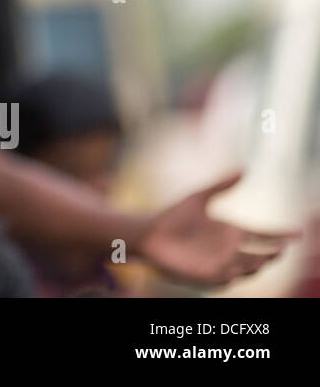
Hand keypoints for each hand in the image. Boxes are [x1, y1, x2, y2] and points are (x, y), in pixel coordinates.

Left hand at [137, 171, 298, 285]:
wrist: (149, 233)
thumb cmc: (174, 217)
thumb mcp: (199, 198)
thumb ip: (221, 185)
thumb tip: (244, 168)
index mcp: (231, 231)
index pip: (263, 234)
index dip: (281, 234)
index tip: (298, 233)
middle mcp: (230, 249)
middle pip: (260, 255)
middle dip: (271, 253)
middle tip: (279, 248)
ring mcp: (220, 263)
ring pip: (247, 268)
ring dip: (255, 264)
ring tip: (262, 257)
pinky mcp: (206, 274)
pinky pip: (225, 278)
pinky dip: (233, 274)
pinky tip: (235, 268)